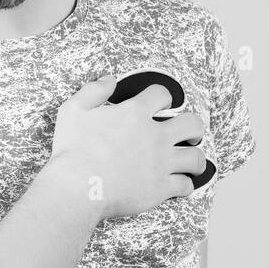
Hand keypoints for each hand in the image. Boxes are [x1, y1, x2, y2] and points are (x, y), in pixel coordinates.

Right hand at [47, 74, 207, 219]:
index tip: (159, 104)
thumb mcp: (73, 110)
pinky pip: (185, 186)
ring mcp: (161, 163)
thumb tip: (109, 79)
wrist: (78, 188)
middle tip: (186, 134)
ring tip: (188, 160)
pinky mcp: (160, 188)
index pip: (162, 94)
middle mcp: (155, 136)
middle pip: (193, 125)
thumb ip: (93, 90)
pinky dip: (184, 185)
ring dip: (194, 158)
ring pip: (196, 158)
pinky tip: (177, 184)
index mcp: (136, 113)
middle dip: (192, 128)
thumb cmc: (73, 150)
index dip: (162, 97)